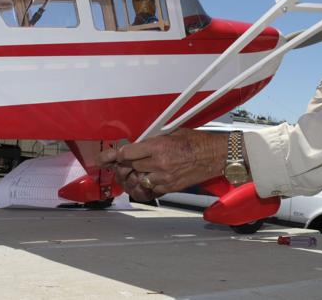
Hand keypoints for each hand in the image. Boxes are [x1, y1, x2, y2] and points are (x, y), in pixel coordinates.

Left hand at [96, 128, 227, 200]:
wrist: (215, 155)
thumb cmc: (198, 142)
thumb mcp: (173, 133)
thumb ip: (153, 140)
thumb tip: (139, 144)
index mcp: (158, 146)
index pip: (127, 153)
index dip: (115, 155)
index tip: (106, 157)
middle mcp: (159, 163)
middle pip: (129, 167)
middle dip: (123, 165)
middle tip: (119, 163)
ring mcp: (164, 178)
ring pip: (137, 180)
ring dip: (133, 176)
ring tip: (133, 171)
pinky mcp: (170, 187)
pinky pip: (149, 189)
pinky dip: (144, 185)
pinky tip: (145, 179)